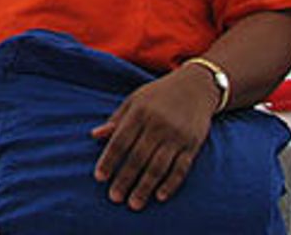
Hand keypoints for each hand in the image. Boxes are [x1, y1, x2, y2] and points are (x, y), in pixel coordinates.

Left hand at [91, 65, 217, 210]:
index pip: (120, 141)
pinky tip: (160, 196)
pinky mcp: (193, 144)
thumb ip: (116, 119)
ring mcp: (177, 136)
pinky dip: (171, 183)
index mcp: (139, 113)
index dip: (109, 160)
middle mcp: (158, 125)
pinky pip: (181, 168)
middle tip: (115, 197)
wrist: (196, 86)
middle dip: (125, 179)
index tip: (99, 177)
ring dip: (145, 187)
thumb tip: (94, 135)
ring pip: (159, 166)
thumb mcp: (134, 100)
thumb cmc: (158, 94)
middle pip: (138, 157)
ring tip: (134, 204)